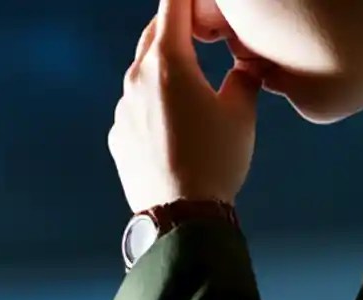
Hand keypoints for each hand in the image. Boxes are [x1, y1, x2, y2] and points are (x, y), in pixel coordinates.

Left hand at [109, 0, 264, 210]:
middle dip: (176, 22)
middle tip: (198, 22)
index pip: (174, 6)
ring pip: (142, 71)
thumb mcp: (242, 113)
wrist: (180, 215)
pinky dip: (152, 99)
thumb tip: (244, 66)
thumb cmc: (215, 161)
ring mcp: (123, 109)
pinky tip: (173, 118)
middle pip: (154, 34)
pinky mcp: (118, 136)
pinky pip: (135, 105)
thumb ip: (243, 77)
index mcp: (168, 64)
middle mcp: (137, 80)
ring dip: (163, 63)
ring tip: (189, 72)